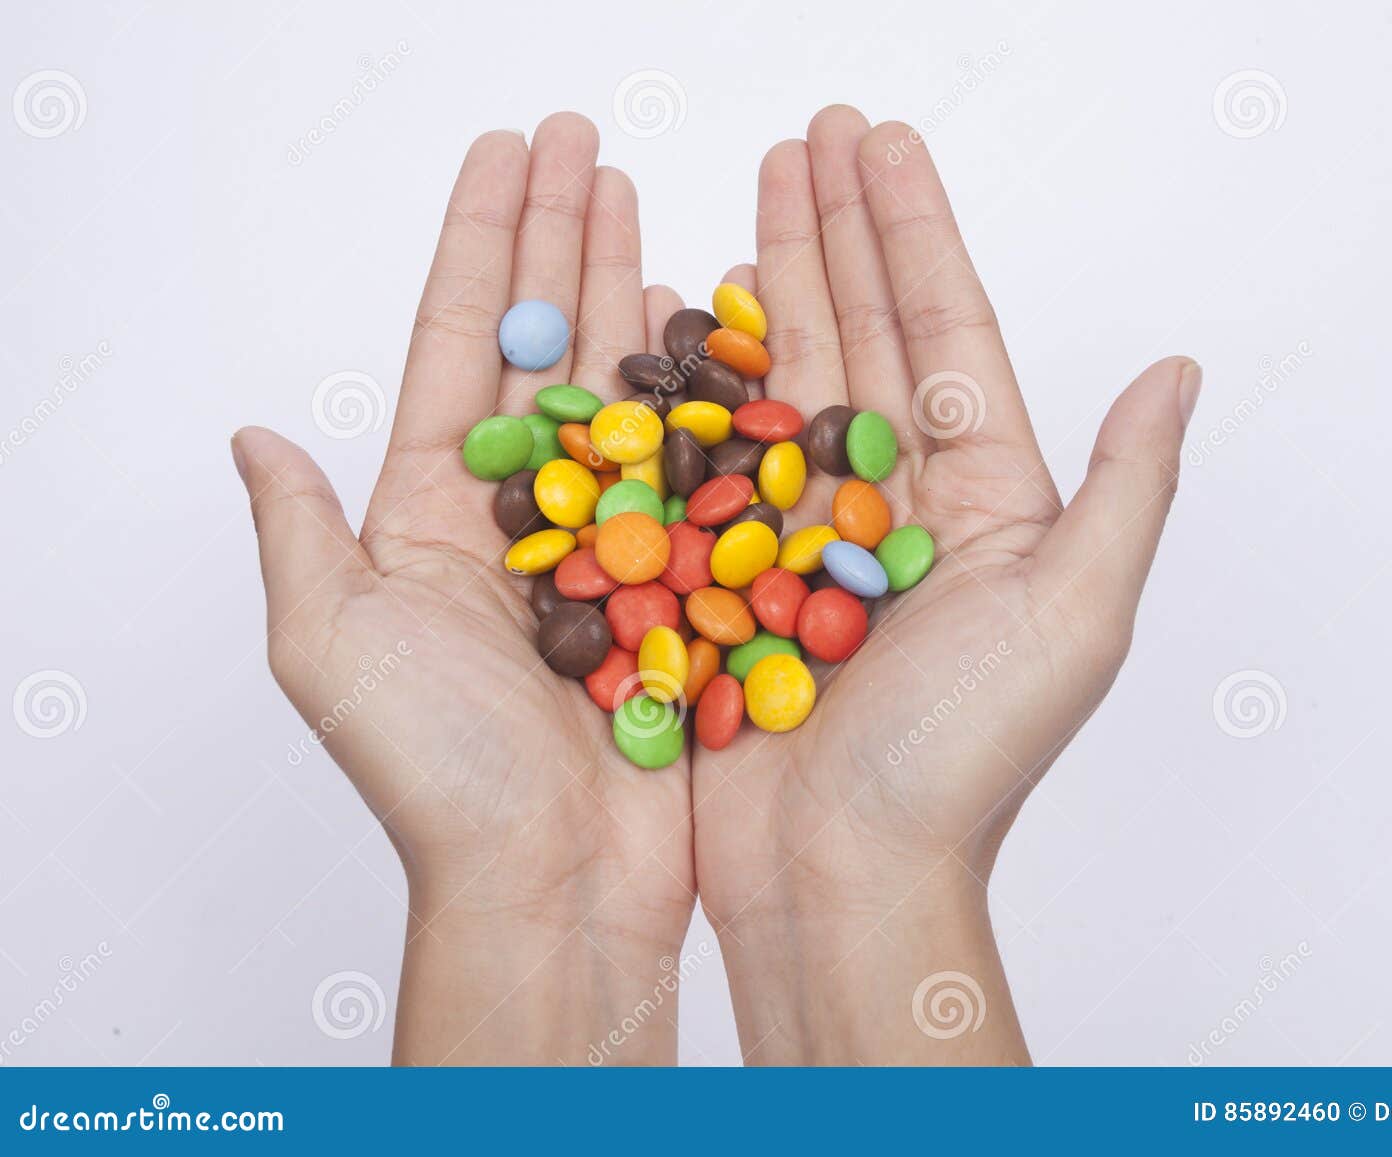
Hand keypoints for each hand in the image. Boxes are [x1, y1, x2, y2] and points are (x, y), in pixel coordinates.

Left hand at [233, 115, 694, 1064]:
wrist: (559, 884)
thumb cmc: (440, 781)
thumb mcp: (336, 647)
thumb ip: (303, 536)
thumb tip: (252, 441)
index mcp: (438, 514)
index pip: (464, 344)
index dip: (486, 244)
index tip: (511, 156)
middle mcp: (527, 517)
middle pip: (550, 347)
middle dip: (566, 240)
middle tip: (591, 146)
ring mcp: (613, 545)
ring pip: (630, 391)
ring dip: (639, 292)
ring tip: (653, 205)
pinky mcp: (685, 585)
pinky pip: (701, 471)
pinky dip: (713, 396)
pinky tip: (722, 328)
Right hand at [690, 106, 1200, 1062]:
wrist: (839, 876)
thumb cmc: (961, 764)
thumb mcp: (1074, 618)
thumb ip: (1128, 485)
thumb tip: (1182, 368)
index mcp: (981, 500)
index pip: (946, 332)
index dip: (912, 231)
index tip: (878, 145)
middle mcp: (894, 504)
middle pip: (865, 333)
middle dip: (837, 228)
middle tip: (808, 134)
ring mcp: (807, 535)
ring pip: (786, 379)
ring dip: (772, 282)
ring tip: (753, 192)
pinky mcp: (735, 572)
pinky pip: (712, 456)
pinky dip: (696, 380)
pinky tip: (684, 313)